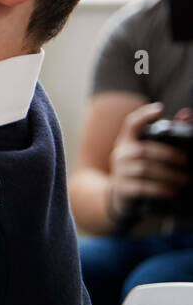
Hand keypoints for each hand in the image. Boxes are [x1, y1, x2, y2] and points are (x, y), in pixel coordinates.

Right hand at [107, 102, 189, 216]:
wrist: (122, 195)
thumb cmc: (141, 169)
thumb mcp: (148, 152)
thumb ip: (168, 134)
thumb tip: (187, 114)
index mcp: (127, 141)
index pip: (131, 124)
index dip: (144, 115)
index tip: (160, 109)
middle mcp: (120, 154)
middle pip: (143, 151)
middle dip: (168, 155)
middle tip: (185, 161)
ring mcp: (119, 172)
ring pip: (144, 170)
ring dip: (167, 175)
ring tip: (183, 179)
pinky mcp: (122, 188)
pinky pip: (141, 188)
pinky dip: (159, 189)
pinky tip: (172, 191)